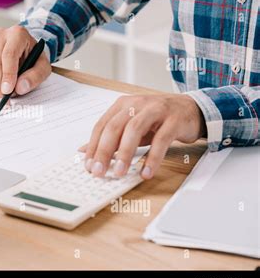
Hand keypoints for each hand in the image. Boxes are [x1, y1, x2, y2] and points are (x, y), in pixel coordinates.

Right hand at [0, 25, 50, 99]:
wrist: (25, 50)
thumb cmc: (34, 58)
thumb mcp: (43, 66)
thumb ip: (35, 76)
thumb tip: (20, 88)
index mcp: (17, 34)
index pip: (9, 55)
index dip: (8, 74)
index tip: (7, 91)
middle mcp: (0, 35)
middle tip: (4, 100)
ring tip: (6, 92)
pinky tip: (0, 85)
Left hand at [80, 94, 205, 179]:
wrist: (191, 109)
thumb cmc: (158, 120)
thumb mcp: (130, 126)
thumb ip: (110, 138)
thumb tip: (84, 152)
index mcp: (122, 105)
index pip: (102, 126)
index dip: (93, 146)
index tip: (88, 165)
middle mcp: (136, 104)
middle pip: (115, 127)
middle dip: (104, 151)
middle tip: (99, 171)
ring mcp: (156, 110)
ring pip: (135, 130)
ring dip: (125, 153)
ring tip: (119, 172)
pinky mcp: (174, 120)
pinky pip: (161, 140)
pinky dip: (153, 158)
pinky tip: (146, 172)